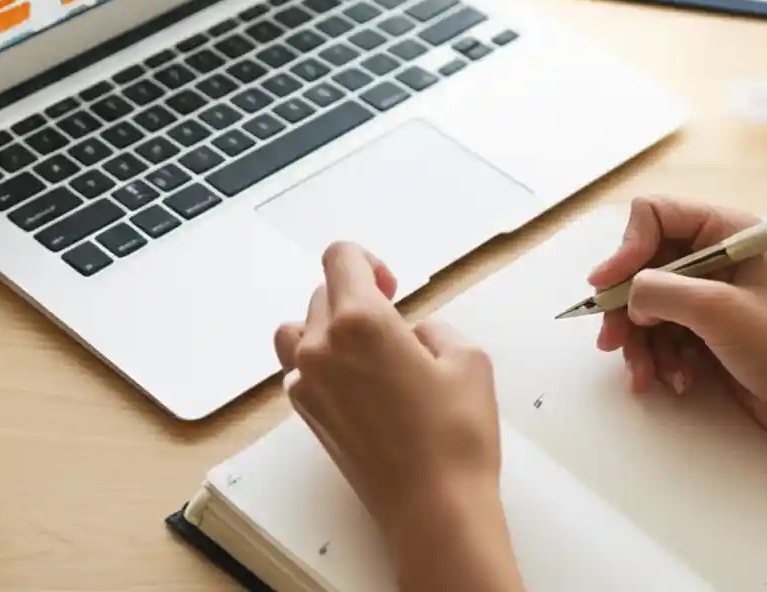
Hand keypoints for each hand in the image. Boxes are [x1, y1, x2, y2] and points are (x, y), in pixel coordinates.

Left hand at [275, 243, 520, 590]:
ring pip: (299, 331)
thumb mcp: (468, 359)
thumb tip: (411, 335)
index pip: (339, 258)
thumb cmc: (456, 436)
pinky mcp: (307, 415)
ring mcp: (307, 384)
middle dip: (356, 299)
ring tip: (366, 353)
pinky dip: (323, 366)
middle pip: (322, 295)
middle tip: (394, 327)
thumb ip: (433, 329)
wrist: (434, 508)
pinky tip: (360, 387)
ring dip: (328, 329)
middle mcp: (322, 348)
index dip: (367, 261)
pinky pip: (301, 371)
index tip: (390, 286)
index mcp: (360, 321)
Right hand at [590, 196, 766, 450]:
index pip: (654, 216)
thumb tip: (627, 296)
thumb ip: (661, 290)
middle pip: (640, 266)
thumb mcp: (717, 310)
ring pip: (644, 306)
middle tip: (612, 342)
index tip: (606, 285)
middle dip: (625, 308)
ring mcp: (707, 295)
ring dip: (640, 343)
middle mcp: (713, 257)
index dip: (625, 248)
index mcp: (725, 232)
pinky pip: (658, 335)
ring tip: (646, 375)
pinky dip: (658, 359)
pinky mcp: (703, 330)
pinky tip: (674, 380)